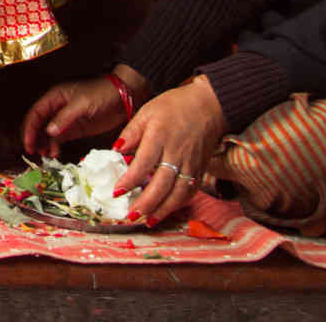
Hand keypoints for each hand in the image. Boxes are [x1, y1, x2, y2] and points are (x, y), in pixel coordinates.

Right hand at [22, 76, 130, 158]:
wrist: (124, 98)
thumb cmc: (102, 93)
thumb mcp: (82, 104)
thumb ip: (64, 118)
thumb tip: (48, 132)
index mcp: (54, 97)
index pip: (35, 113)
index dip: (29, 128)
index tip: (28, 143)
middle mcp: (56, 108)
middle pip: (38, 124)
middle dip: (34, 138)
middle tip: (33, 152)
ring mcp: (66, 120)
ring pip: (47, 133)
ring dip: (43, 144)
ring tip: (44, 155)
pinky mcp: (75, 129)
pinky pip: (60, 139)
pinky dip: (55, 146)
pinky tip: (54, 153)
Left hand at [114, 75, 225, 226]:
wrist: (209, 105)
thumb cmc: (175, 106)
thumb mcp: (147, 112)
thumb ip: (132, 132)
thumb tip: (116, 150)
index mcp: (160, 136)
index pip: (144, 163)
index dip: (130, 179)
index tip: (117, 191)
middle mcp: (177, 152)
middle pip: (162, 183)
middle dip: (147, 203)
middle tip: (131, 216)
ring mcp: (191, 163)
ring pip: (179, 192)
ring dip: (163, 209)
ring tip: (148, 221)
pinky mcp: (201, 169)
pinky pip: (191, 190)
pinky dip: (179, 204)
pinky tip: (167, 210)